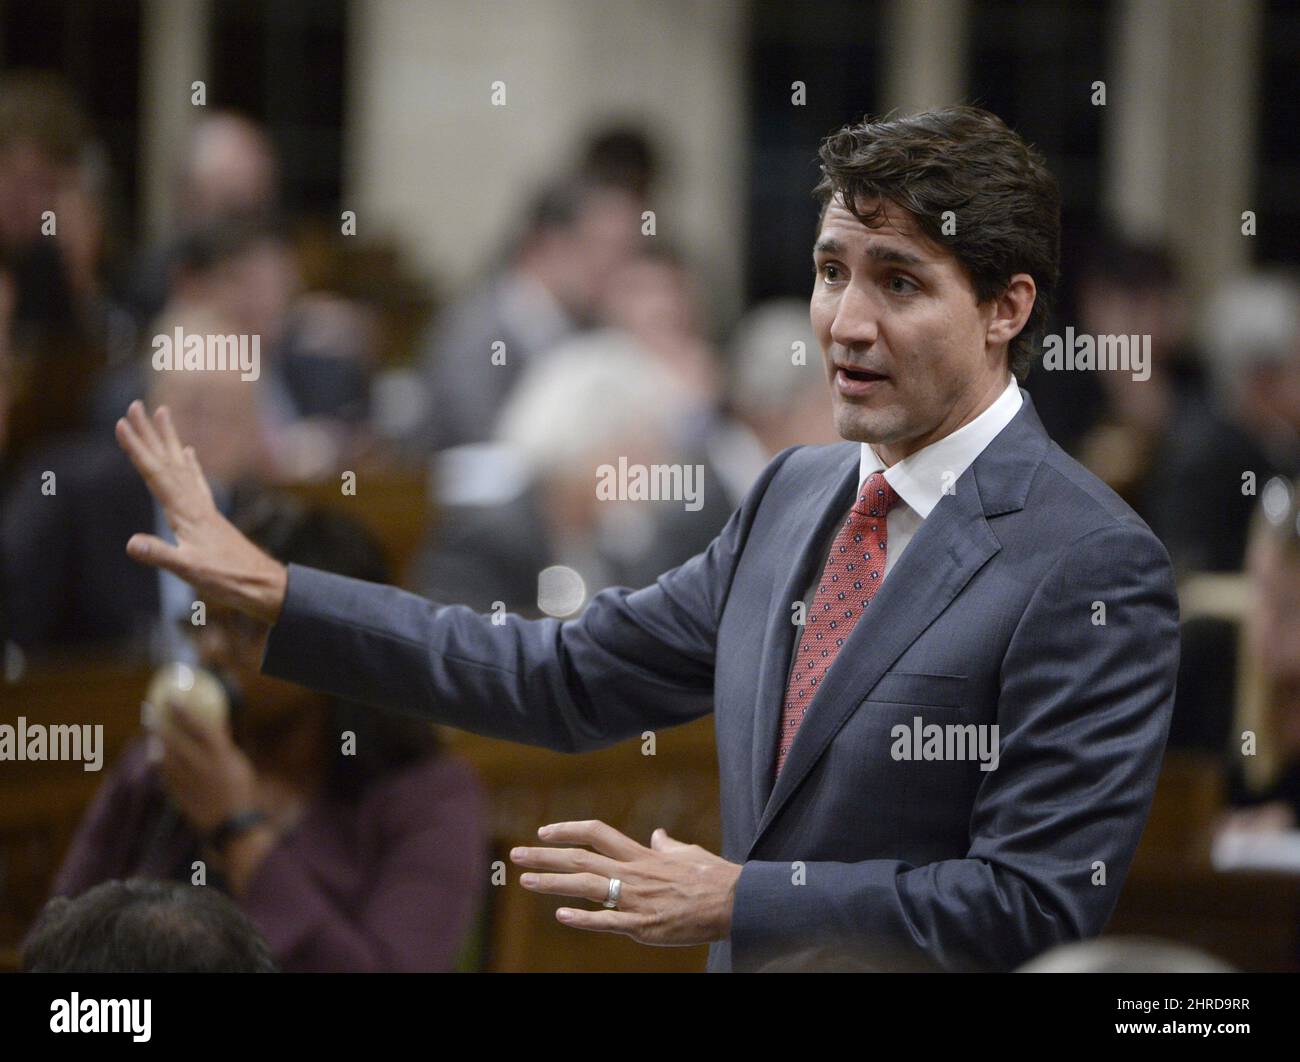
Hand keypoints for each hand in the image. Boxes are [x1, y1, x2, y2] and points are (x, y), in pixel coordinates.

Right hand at [115, 400, 286, 624]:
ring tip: (163, 413)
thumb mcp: (190, 571)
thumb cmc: (229, 580)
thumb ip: (161, 555)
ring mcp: (205, 508)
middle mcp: (196, 504)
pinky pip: (197, 481)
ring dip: (169, 440)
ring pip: (181, 465)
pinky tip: (189, 454)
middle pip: (167, 461)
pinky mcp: (211, 517)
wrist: (264, 584)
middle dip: (150, 433)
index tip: (121, 423)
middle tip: (135, 404)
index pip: (155, 474)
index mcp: (186, 512)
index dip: (137, 449)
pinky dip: (190, 465)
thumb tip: (131, 543)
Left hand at [158, 704, 259, 835]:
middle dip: (160, 724)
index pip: (199, 727)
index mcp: (220, 756)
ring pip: (166, 757)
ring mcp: (188, 781)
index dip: (184, 711)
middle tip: (148, 711)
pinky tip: (157, 757)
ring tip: (152, 731)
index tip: (172, 698)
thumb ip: (224, 745)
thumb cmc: (241, 791)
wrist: (232, 826)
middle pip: (175, 740)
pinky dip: (160, 764)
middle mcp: (202, 766)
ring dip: (157, 742)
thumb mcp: (238, 764)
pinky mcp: (178, 795)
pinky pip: (165, 775)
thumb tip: (214, 725)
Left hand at [510, 820, 741, 945]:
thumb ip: (667, 845)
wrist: (735, 901)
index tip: (544, 832)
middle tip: (516, 854)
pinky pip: (608, 920)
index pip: (597, 833)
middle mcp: (634, 872)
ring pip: (587, 886)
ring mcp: (637, 899)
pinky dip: (583, 917)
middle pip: (581, 858)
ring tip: (525, 880)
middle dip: (545, 857)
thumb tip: (658, 835)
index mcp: (641, 854)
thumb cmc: (713, 876)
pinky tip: (560, 915)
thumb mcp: (688, 853)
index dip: (568, 830)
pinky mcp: (644, 925)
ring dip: (553, 883)